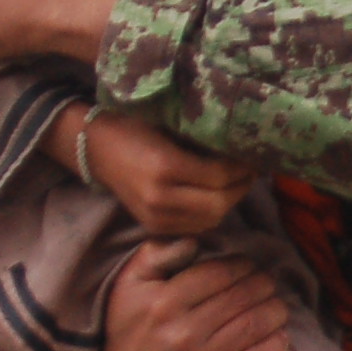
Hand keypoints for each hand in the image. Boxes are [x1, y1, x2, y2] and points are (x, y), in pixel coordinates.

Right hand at [61, 107, 249, 234]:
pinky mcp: (153, 226)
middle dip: (241, 188)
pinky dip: (212, 213)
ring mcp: (155, 216)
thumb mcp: (170, 124)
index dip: (242, 168)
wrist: (97, 149)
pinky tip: (218, 195)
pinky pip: (195, 227)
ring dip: (229, 202)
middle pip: (219, 203)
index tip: (255, 155)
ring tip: (239, 182)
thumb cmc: (136, 126)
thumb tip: (243, 144)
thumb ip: (203, 139)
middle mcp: (160, 197)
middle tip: (252, 171)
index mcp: (164, 166)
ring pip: (210, 219)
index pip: (219, 176)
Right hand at [98, 239, 291, 350]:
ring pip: (253, 326)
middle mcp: (182, 332)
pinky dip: (274, 347)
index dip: (242, 265)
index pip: (219, 273)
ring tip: (278, 306)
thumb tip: (194, 240)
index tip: (248, 266)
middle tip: (268, 283)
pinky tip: (280, 336)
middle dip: (263, 285)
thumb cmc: (127, 330)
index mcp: (163, 302)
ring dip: (275, 311)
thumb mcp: (127, 285)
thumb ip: (156, 254)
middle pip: (241, 298)